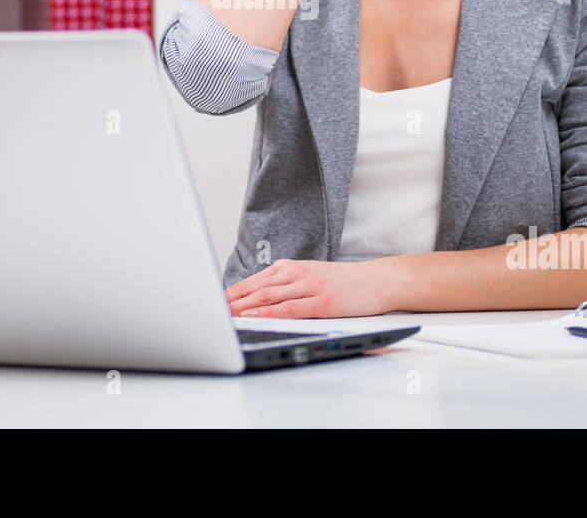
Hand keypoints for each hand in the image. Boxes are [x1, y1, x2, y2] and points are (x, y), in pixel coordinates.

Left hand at [226, 258, 391, 317]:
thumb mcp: (308, 277)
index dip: (231, 293)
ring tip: (226, 316)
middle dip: (231, 302)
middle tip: (210, 312)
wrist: (377, 281)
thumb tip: (254, 301)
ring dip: (245, 307)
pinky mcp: (323, 302)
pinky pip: (292, 308)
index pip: (253, 281)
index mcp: (290, 267)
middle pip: (256, 289)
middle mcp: (296, 273)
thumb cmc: (341, 282)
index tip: (212, 304)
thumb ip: (283, 286)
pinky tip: (258, 318)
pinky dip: (272, 313)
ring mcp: (310, 286)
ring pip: (269, 297)